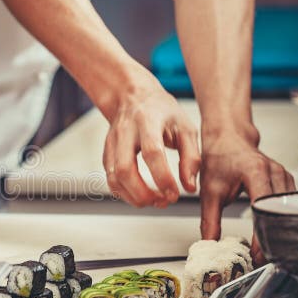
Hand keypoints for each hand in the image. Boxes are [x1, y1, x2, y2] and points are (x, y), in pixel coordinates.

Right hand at [102, 69, 200, 207]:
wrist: (132, 96)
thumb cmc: (161, 111)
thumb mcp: (185, 127)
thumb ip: (191, 157)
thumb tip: (189, 186)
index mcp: (147, 121)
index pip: (152, 152)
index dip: (162, 177)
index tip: (174, 193)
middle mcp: (125, 132)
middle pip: (125, 169)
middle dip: (143, 193)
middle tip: (163, 201)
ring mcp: (112, 144)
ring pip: (114, 178)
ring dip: (133, 197)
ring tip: (154, 201)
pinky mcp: (106, 154)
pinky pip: (110, 180)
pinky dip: (125, 194)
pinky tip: (141, 195)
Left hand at [200, 129, 295, 263]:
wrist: (227, 139)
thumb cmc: (219, 158)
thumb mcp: (209, 191)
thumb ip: (209, 220)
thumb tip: (209, 245)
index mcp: (255, 172)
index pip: (264, 207)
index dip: (262, 232)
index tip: (257, 251)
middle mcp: (274, 172)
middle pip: (281, 211)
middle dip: (273, 236)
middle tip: (265, 257)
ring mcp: (283, 176)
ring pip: (288, 209)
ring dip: (279, 229)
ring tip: (269, 249)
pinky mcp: (286, 181)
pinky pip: (289, 204)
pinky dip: (281, 219)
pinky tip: (273, 232)